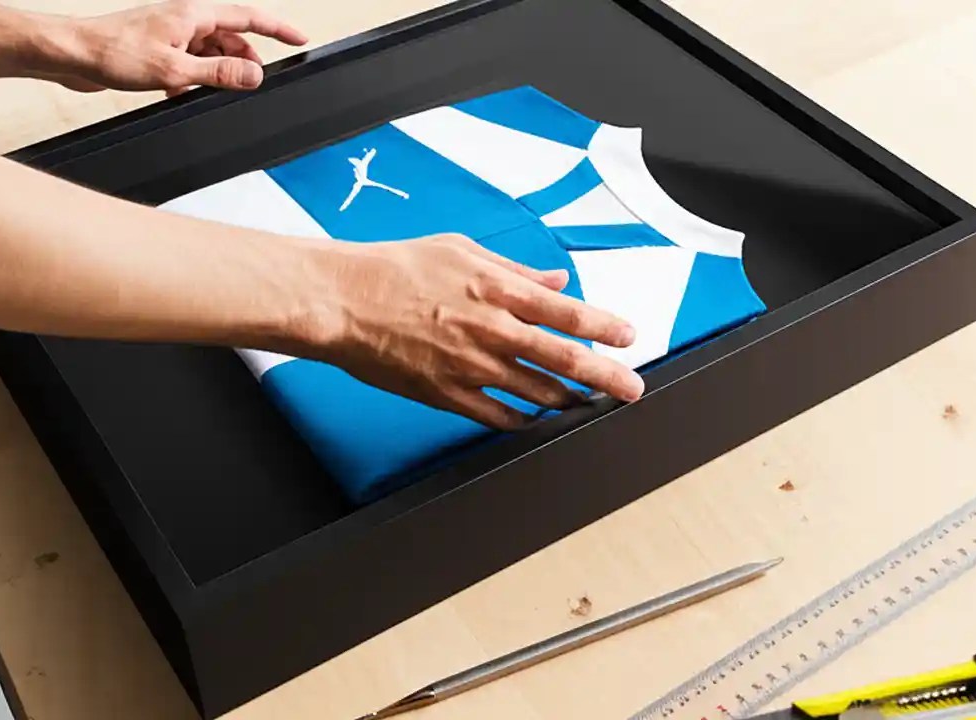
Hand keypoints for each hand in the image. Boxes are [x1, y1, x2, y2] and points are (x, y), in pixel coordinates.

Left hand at [41, 1, 307, 94]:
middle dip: (245, 60)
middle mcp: (185, 18)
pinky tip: (181, 94)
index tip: (300, 39)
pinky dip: (192, 79)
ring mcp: (171, 32)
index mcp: (194, 13)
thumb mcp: (176, 70)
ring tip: (207, 92)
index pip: (248, 17)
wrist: (74, 55)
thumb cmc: (114, 52)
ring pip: (210, 52)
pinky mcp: (158, 48)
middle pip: (232, 37)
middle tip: (252, 84)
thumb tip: (255, 74)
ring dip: (215, 73)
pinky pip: (190, 63)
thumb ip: (219, 72)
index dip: (278, 29)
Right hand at [312, 235, 645, 429]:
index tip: (628, 337)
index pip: (568, 313)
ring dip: (569, 400)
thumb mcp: (461, 250)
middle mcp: (492, 330)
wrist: (344, 300)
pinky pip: (497, 416)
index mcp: (498, 289)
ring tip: (587, 404)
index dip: (605, 328)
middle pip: (565, 359)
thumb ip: (514, 269)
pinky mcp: (446, 394)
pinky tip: (535, 419)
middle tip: (632, 389)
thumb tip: (555, 279)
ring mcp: (471, 367)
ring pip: (537, 392)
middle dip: (607, 376)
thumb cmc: (396, 268)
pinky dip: (522, 420)